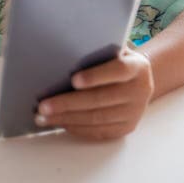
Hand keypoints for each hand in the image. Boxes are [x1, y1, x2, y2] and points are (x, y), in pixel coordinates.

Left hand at [35, 47, 154, 139]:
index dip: (95, 76)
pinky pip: (99, 132)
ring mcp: (134, 112)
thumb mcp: (114, 51)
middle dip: (68, 103)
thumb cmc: (117, 60)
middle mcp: (140, 91)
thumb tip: (65, 58)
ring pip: (97, 118)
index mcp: (137, 67)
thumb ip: (98, 53)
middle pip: (101, 99)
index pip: (118, 70)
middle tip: (43, 106)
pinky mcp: (127, 127)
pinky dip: (77, 128)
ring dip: (67, 119)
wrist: (140, 80)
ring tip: (44, 117)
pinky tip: (60, 123)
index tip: (73, 80)